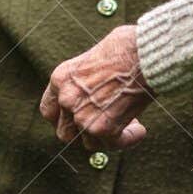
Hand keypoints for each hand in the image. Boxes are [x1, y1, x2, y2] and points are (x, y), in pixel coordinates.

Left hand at [39, 25, 153, 149]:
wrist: (143, 54)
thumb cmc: (126, 48)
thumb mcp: (92, 59)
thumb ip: (84, 81)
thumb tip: (94, 92)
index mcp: (60, 79)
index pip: (49, 111)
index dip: (64, 120)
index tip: (78, 121)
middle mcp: (66, 100)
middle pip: (65, 133)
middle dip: (84, 134)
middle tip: (103, 128)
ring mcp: (82, 116)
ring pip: (89, 143)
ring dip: (107, 138)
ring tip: (128, 123)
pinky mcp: (103, 129)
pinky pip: (113, 145)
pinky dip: (127, 139)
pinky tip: (140, 129)